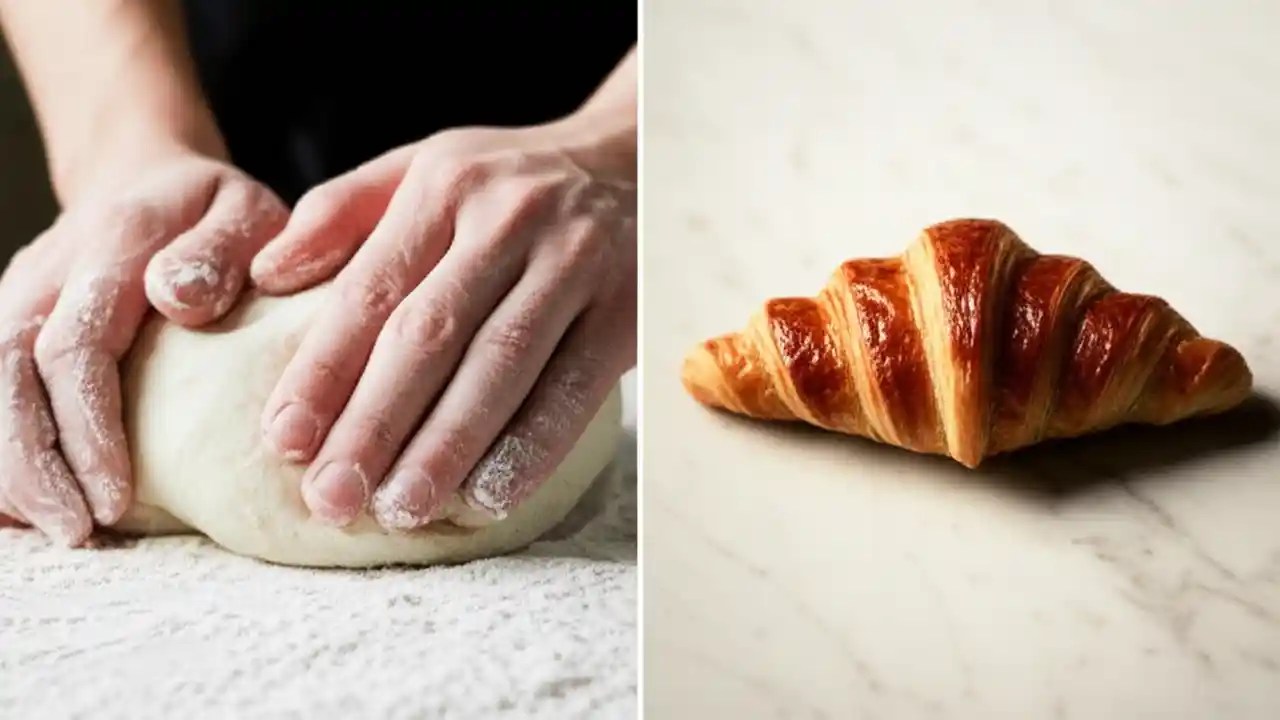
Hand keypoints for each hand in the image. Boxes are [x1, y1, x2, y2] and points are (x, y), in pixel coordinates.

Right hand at [0, 149, 287, 543]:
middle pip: (7, 376)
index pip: (75, 348)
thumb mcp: (246, 212)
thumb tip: (180, 299)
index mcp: (111, 245)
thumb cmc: (216, 212)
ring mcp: (18, 295)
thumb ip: (220, 251)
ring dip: (9, 466)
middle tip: (78, 533)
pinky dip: (0, 449)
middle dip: (34, 465)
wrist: (148, 176)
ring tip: (57, 529)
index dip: (88, 429)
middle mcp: (48, 272)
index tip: (117, 497)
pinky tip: (24, 505)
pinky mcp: (8, 320)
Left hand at [251, 115, 635, 528]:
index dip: (324, 370)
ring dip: (447, 446)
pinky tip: (489, 496)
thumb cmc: (508, 183)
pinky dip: (531, 448)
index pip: (371, 289)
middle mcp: (508, 220)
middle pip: (430, 335)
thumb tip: (265, 274)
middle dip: (375, 424)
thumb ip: (340, 212)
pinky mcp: (624, 310)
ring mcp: (574, 264)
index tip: (283, 441)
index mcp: (443, 186)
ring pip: (500, 366)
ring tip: (401, 508)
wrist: (633, 162)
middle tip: (331, 497)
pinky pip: (572, 390)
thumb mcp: (423, 168)